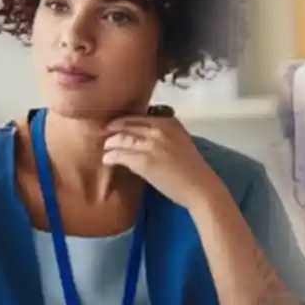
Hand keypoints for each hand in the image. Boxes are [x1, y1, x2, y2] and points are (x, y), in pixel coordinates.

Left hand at [104, 112, 226, 210]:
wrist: (201, 188)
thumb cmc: (192, 169)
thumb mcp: (181, 142)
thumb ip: (164, 134)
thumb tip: (143, 134)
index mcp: (169, 122)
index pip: (138, 117)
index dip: (122, 121)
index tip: (114, 126)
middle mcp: (159, 129)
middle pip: (127, 125)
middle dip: (112, 130)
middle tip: (104, 136)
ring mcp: (151, 145)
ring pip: (121, 139)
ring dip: (110, 144)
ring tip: (106, 149)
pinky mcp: (144, 162)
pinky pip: (120, 155)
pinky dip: (111, 157)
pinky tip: (107, 160)